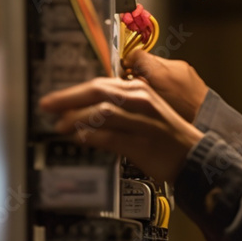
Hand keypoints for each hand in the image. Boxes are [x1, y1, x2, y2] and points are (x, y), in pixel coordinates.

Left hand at [38, 77, 203, 182]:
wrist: (194, 156)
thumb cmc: (168, 136)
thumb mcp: (145, 112)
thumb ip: (118, 108)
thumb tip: (86, 112)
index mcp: (140, 91)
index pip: (100, 84)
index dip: (73, 91)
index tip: (54, 98)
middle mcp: (140, 102)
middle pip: (98, 93)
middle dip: (68, 99)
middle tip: (47, 106)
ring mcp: (141, 122)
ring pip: (102, 113)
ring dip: (76, 119)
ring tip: (60, 126)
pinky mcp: (141, 143)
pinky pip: (111, 137)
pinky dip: (92, 136)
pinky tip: (80, 138)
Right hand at [123, 50, 208, 123]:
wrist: (208, 119)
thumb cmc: (181, 118)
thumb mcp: (151, 106)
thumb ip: (137, 88)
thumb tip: (126, 79)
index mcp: (161, 74)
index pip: (136, 55)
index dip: (127, 63)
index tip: (125, 73)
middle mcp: (173, 66)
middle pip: (147, 59)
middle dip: (140, 70)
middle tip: (137, 85)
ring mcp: (183, 68)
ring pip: (159, 65)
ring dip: (153, 75)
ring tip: (154, 92)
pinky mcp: (189, 72)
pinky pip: (171, 70)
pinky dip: (165, 78)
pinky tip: (167, 94)